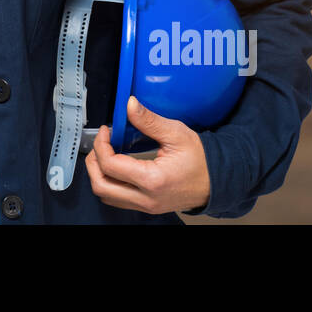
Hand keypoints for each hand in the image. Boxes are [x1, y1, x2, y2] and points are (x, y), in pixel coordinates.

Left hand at [84, 95, 210, 213]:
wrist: (218, 180)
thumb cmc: (202, 159)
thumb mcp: (176, 133)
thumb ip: (149, 120)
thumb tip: (129, 105)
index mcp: (152, 180)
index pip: (110, 165)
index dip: (101, 144)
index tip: (107, 130)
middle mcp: (146, 198)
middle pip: (101, 186)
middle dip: (93, 162)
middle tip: (100, 143)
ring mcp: (146, 206)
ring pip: (106, 196)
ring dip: (99, 174)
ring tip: (105, 154)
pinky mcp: (147, 206)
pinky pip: (117, 199)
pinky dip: (110, 183)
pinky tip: (116, 166)